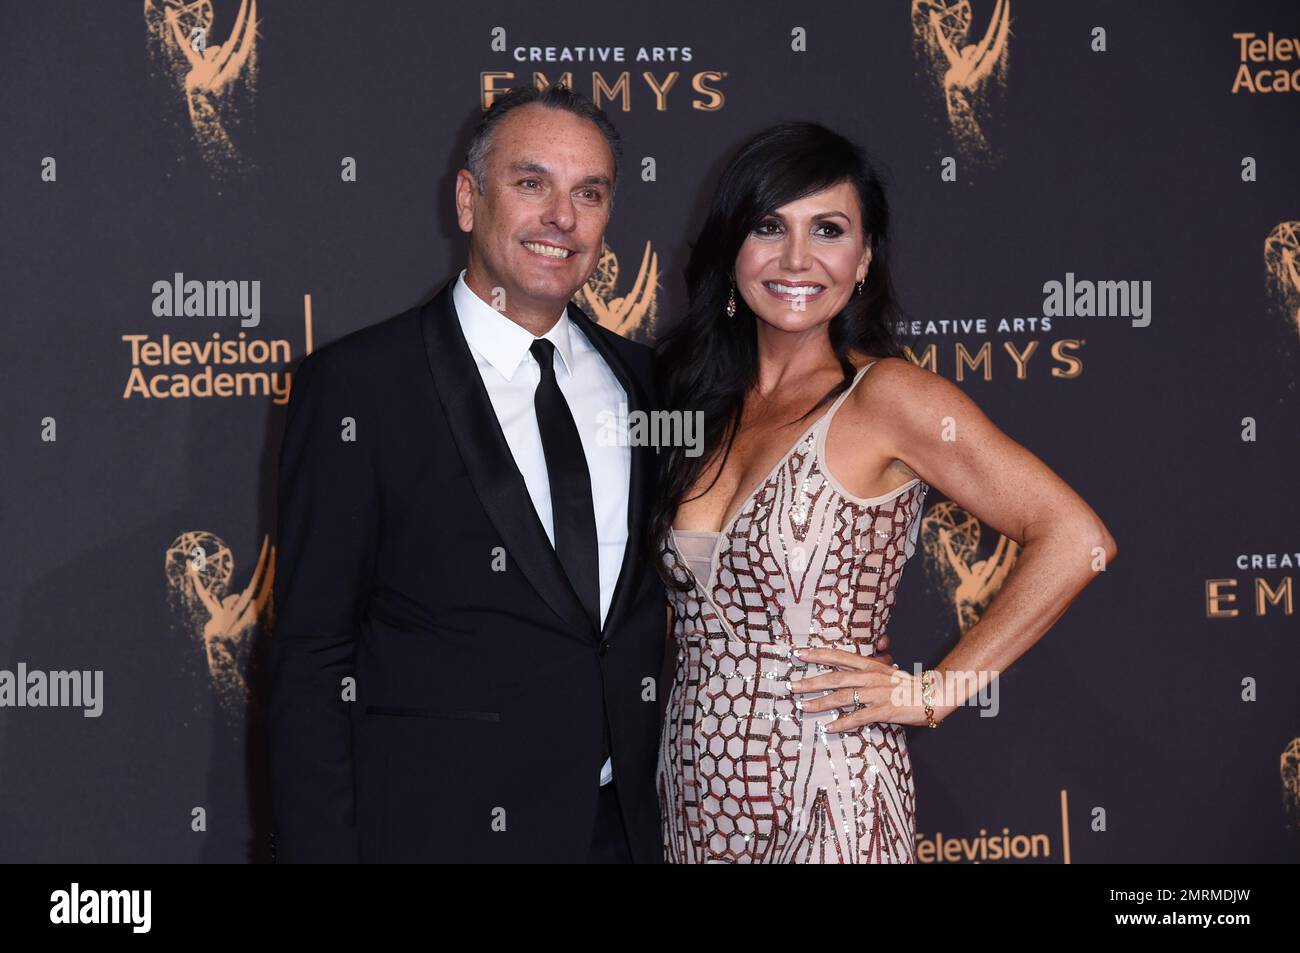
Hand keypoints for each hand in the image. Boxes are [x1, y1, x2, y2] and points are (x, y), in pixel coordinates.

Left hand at [788, 647, 932, 730]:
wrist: (933, 695)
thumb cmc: (907, 685)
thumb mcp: (886, 669)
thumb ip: (868, 667)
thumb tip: (851, 666)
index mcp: (869, 665)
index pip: (838, 656)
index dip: (817, 654)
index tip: (798, 653)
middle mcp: (870, 677)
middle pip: (834, 678)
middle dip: (810, 682)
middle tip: (791, 686)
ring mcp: (876, 694)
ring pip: (842, 697)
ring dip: (820, 703)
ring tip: (803, 707)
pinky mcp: (883, 711)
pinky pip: (858, 718)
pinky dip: (842, 723)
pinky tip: (828, 728)